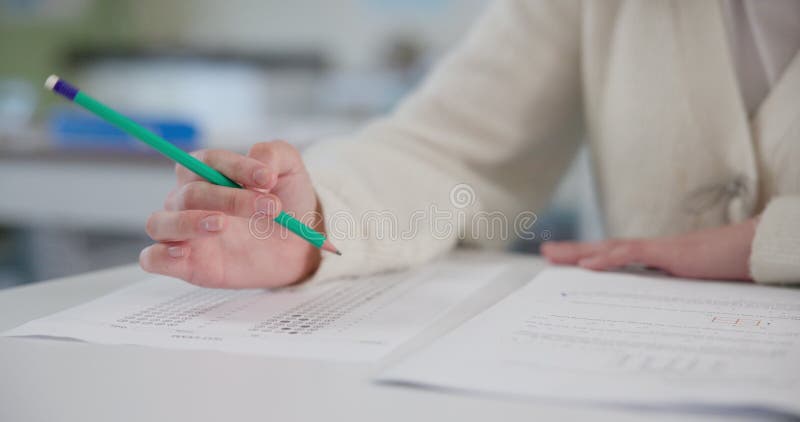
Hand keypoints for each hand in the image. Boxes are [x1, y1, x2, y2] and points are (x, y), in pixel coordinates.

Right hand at [139, 140, 321, 288]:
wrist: (299, 246)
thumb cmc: (287, 203)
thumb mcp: (290, 171)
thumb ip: (274, 155)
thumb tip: (257, 160)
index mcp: (208, 172)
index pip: (206, 161)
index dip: (235, 167)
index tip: (268, 178)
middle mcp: (189, 200)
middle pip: (190, 193)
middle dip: (231, 199)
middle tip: (271, 207)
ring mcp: (184, 233)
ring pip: (159, 223)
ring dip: (188, 222)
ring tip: (221, 224)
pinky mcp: (186, 264)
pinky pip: (153, 259)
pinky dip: (160, 255)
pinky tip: (184, 252)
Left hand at [541, 218, 758, 280]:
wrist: (745, 251)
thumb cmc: (718, 265)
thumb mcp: (682, 283)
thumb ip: (660, 287)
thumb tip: (641, 303)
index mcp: (649, 257)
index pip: (609, 256)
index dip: (585, 257)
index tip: (561, 260)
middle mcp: (646, 249)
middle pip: (600, 249)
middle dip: (571, 251)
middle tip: (544, 253)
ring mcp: (654, 248)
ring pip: (608, 248)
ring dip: (580, 252)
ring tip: (554, 255)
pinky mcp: (666, 252)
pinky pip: (631, 254)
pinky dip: (607, 259)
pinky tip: (587, 264)